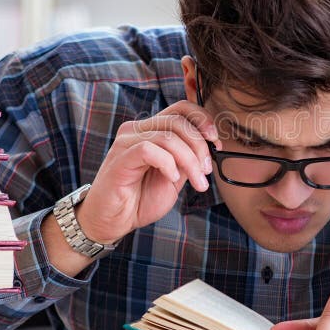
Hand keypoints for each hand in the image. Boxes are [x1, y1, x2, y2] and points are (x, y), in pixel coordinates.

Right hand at [73, 100, 221, 245]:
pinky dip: (168, 164)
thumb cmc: (141, 199)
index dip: (203, 119)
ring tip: (197, 181)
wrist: (113, 221)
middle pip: (178, 121)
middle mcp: (137, 129)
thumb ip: (188, 157)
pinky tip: (172, 179)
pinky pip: (150, 149)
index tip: (216, 142)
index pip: (181, 108)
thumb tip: (211, 146)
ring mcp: (127, 142)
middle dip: (200, 146)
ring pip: (168, 136)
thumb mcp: (175, 176)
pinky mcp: (120, 157)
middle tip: (207, 170)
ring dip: (190, 161)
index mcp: (151, 129)